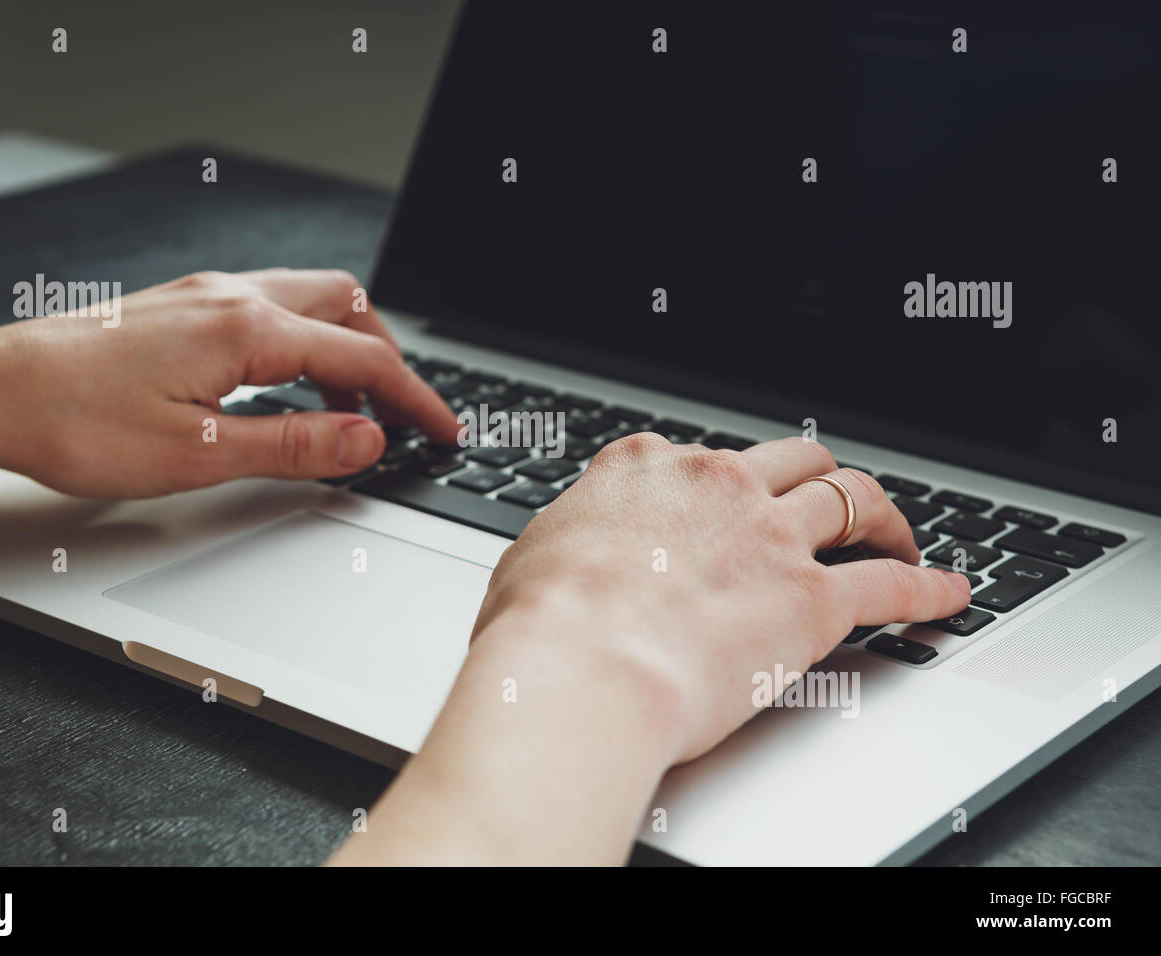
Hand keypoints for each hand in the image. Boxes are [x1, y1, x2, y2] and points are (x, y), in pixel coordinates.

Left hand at [0, 269, 459, 494]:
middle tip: (399, 413)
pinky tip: (285, 386)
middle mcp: (232, 296)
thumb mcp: (198, 453)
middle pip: (348, 307)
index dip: (415, 400)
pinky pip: (270, 307)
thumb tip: (367, 439)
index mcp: (246, 330)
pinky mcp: (183, 305)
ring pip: (309, 300)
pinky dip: (303, 342)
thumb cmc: (75, 422)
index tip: (443, 431)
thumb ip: (295, 445)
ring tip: (345, 410)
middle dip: (387, 358)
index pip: (362, 360)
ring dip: (344, 347)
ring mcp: (206, 294)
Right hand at [476, 433, 971, 762]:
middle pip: (795, 459)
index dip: (727, 483)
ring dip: (882, 515)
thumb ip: (572, 537)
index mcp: (647, 467)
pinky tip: (949, 593)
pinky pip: (889, 583)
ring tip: (898, 534)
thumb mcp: (534, 555)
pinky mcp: (811, 598)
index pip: (704, 458)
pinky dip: (927, 587)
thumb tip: (568, 552)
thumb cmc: (542, 621)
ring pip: (852, 498)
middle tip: (833, 505)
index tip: (736, 504)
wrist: (582, 666)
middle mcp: (716, 483)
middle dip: (820, 479)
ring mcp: (769, 535)